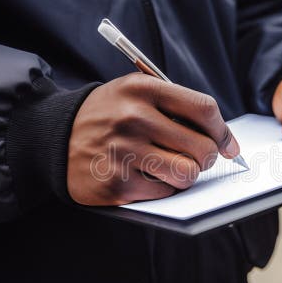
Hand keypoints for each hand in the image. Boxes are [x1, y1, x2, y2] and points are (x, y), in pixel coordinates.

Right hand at [68, 73, 239, 205]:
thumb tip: (224, 141)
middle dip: (208, 158)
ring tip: (171, 168)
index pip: (203, 109)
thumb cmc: (107, 116)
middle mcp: (133, 118)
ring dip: (186, 176)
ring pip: (188, 174)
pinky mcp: (116, 184)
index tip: (229, 145)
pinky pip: (164, 193)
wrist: (53, 138)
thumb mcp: (134, 93)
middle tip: (199, 159)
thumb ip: (175, 106)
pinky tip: (144, 176)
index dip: (223, 131)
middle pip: (202, 147)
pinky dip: (161, 189)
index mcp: (142, 89)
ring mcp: (123, 152)